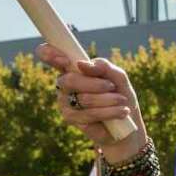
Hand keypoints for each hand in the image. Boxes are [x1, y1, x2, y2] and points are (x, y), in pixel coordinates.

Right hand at [38, 45, 149, 165]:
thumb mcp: (117, 77)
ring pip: (83, 98)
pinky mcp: (69, 118)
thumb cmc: (119, 94)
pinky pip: (88, 114)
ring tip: (121, 101)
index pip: (48, 54)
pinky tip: (121, 112)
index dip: (50, 53)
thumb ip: (104, 67)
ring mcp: (64, 101)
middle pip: (70, 80)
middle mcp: (64, 83)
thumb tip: (82, 64)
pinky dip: (109, 112)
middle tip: (112, 87)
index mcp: (72, 67)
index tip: (65, 60)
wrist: (127, 122)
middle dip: (95, 84)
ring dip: (108, 99)